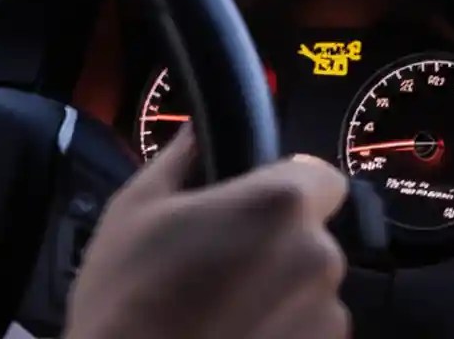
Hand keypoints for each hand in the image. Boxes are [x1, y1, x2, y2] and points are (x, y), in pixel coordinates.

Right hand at [66, 127, 350, 338]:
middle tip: (218, 267)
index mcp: (280, 204)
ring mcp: (328, 318)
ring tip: (220, 314)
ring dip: (279, 296)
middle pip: (311, 237)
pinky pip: (309, 334)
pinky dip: (282, 335)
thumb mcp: (132, 211)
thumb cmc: (126, 300)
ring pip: (310, 290)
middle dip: (275, 247)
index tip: (251, 208)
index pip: (321, 176)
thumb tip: (196, 134)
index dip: (289, 188)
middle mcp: (319, 257)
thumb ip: (179, 161)